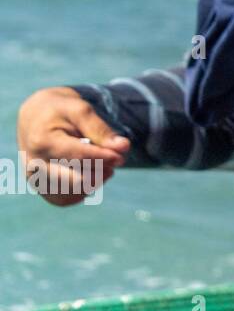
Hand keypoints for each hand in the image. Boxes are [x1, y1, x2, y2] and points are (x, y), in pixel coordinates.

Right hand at [16, 87, 128, 205]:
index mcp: (43, 142)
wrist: (35, 118)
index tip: (121, 154)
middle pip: (75, 180)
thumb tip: (123, 147)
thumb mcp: (80, 110)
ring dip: (94, 181)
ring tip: (103, 165)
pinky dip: (84, 191)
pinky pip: (65, 200)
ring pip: (72, 193)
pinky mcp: (40, 187)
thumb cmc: (61, 111)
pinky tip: (92, 175)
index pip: (78, 157)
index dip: (104, 157)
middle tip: (115, 160)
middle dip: (101, 172)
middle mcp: (34, 164)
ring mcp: (35, 178)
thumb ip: (101, 129)